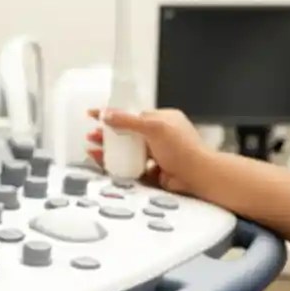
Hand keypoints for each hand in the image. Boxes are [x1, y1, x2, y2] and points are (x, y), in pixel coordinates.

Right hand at [86, 108, 212, 195]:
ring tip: (92, 151)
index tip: (94, 114)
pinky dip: (119, 166)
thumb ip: (129, 120)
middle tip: (91, 136)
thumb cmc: (181, 148)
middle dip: (108, 134)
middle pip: (127, 134)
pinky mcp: (153, 172)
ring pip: (128, 151)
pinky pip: (132, 168)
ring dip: (110, 151)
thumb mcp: (154, 127)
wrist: (198, 176)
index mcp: (161, 119)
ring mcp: (156, 155)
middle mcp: (158, 136)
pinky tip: (106, 165)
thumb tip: (107, 114)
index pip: (133, 114)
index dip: (113, 113)